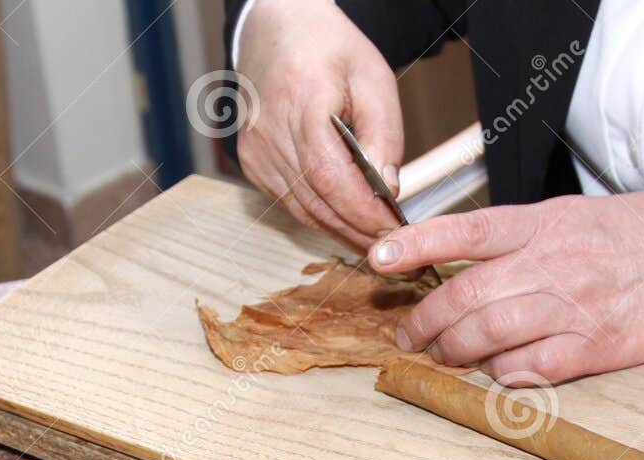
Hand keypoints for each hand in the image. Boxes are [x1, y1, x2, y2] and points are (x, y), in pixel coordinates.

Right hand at [234, 0, 403, 249]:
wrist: (277, 30)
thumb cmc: (328, 48)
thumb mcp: (373, 78)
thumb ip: (384, 134)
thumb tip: (386, 189)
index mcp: (302, 98)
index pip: (328, 174)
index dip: (360, 210)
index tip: (392, 228)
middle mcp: (270, 129)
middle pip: (315, 199)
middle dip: (356, 229)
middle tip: (390, 244)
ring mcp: (255, 149)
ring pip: (301, 208)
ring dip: (339, 230)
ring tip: (372, 240)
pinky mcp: (252, 162)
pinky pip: (289, 201)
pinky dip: (319, 216)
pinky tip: (344, 221)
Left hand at [369, 193, 643, 383]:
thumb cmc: (642, 233)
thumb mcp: (576, 213)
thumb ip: (522, 236)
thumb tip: (465, 260)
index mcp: (546, 222)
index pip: (467, 231)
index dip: (416, 244)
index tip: (379, 257)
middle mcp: (555, 263)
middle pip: (468, 294)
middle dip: (426, 321)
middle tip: (409, 335)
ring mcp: (575, 308)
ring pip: (491, 334)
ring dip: (457, 351)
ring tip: (444, 356)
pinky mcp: (597, 348)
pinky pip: (534, 368)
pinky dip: (506, 374)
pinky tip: (497, 373)